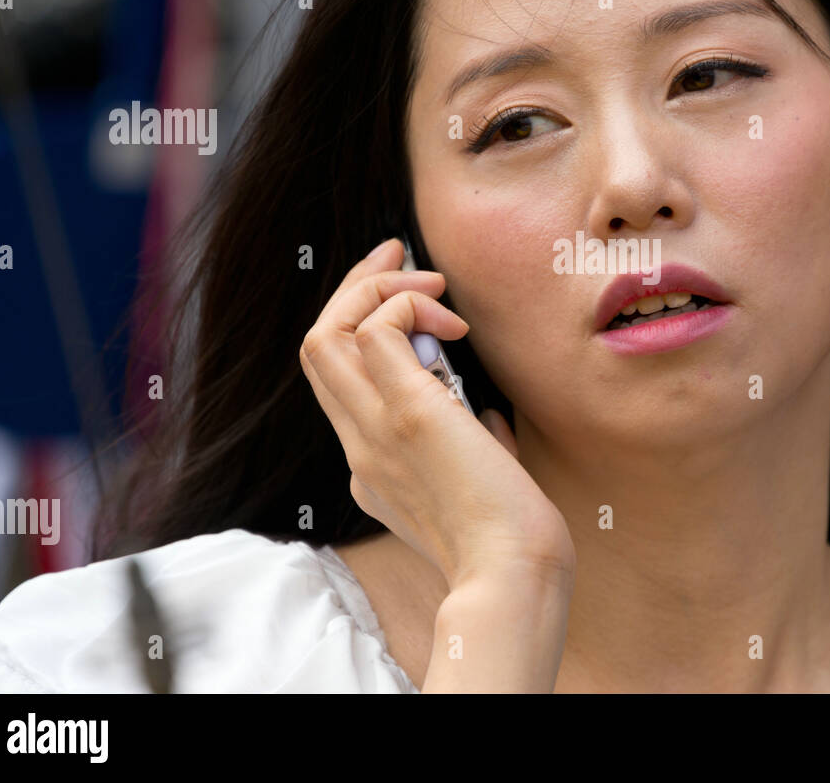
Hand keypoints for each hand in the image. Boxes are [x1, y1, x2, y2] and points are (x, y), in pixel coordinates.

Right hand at [298, 238, 574, 587]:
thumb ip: (469, 446)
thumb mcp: (476, 486)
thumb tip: (487, 417)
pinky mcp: (407, 414)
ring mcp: (373, 430)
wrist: (512, 575)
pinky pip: (376, 331)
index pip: (338, 380)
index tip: (408, 297)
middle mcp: (358, 446)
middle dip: (353, 288)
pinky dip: (408, 305)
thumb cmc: (510, 537)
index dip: (362, 328)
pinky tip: (453, 319)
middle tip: (397, 254)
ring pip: (326, 332)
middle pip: (317, 346)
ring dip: (377, 289)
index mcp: (371, 466)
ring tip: (432, 283)